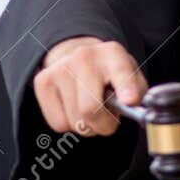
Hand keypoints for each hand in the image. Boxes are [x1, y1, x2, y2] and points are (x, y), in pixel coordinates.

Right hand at [32, 37, 147, 135]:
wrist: (77, 54)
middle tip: (107, 121)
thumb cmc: (108, 73)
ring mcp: (60, 68)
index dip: (126, 88)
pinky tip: (73, 107)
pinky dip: (69, 123)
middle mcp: (84, 57)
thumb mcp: (129, 75)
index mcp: (113, 53)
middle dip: (103, 125)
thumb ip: (137, 92)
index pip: (120, 71)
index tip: (130, 100)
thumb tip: (132, 106)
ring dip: (86, 126)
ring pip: (74, 121)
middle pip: (90, 109)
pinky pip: (58, 124)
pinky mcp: (42, 82)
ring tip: (89, 109)